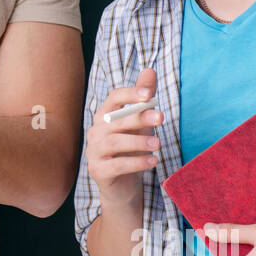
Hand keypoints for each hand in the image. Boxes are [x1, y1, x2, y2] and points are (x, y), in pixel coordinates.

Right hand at [84, 67, 162, 207]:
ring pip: (115, 142)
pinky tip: (153, 161)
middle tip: (162, 118)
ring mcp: (94, 151)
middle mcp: (96, 131)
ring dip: (138, 142)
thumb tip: (150, 70)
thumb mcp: (141, 123)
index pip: (114, 98)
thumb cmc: (131, 149)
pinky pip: (117, 165)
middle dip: (139, 117)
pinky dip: (136, 162)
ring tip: (159, 144)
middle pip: (116, 120)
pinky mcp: (98, 171)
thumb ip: (144, 98)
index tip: (149, 95)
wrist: (122, 185)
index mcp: (105, 116)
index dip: (130, 94)